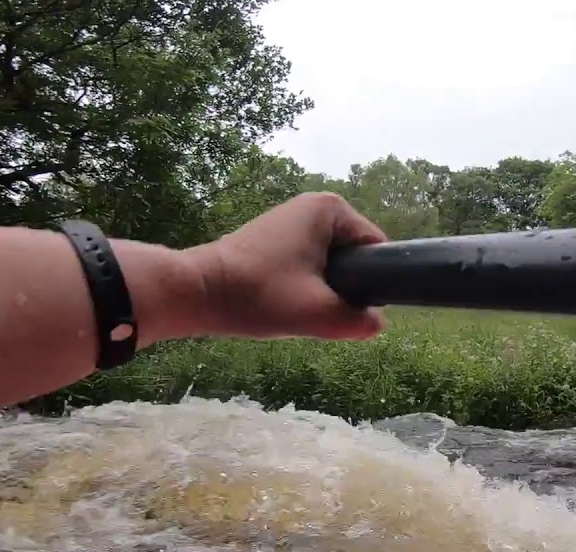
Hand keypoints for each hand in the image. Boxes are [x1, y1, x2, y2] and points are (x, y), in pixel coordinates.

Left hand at [186, 192, 388, 339]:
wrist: (199, 292)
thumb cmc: (260, 295)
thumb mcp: (319, 314)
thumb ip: (360, 322)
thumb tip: (377, 324)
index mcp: (331, 209)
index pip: (376, 250)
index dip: (371, 284)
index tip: (349, 308)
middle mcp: (314, 204)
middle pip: (354, 257)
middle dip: (344, 287)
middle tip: (321, 311)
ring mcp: (291, 218)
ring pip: (330, 264)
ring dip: (323, 289)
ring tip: (301, 308)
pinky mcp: (274, 235)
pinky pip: (308, 263)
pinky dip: (303, 284)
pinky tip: (285, 301)